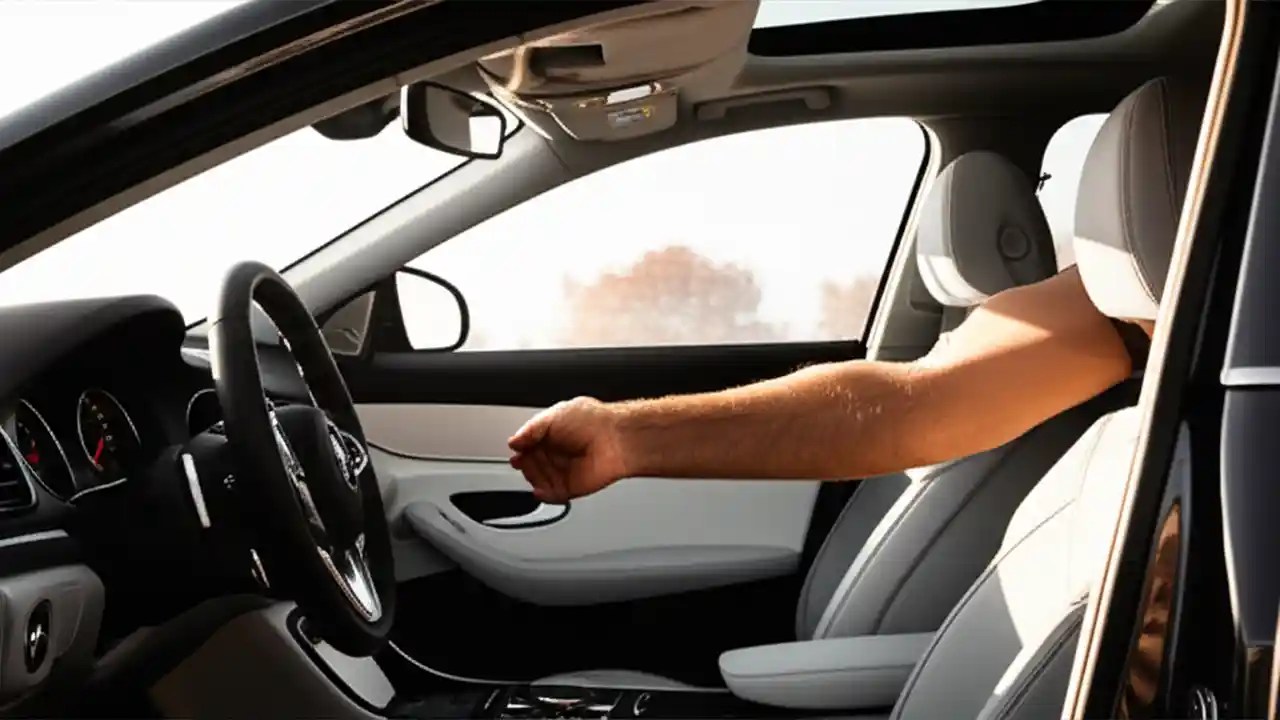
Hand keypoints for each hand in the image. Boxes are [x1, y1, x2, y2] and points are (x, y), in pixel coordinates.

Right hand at [507, 397, 627, 503]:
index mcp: (554, 432)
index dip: (521, 449)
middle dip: (524, 464)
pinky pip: (552, 496)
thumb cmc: (592, 421)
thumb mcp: (552, 416)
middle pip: (531, 464)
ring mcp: (565, 470)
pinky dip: (544, 495)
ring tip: (533, 471)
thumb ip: (529, 430)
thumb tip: (513, 441)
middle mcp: (560, 451)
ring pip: (539, 480)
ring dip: (533, 477)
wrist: (615, 440)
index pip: (529, 445)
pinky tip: (539, 490)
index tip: (516, 451)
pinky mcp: (572, 487)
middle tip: (522, 462)